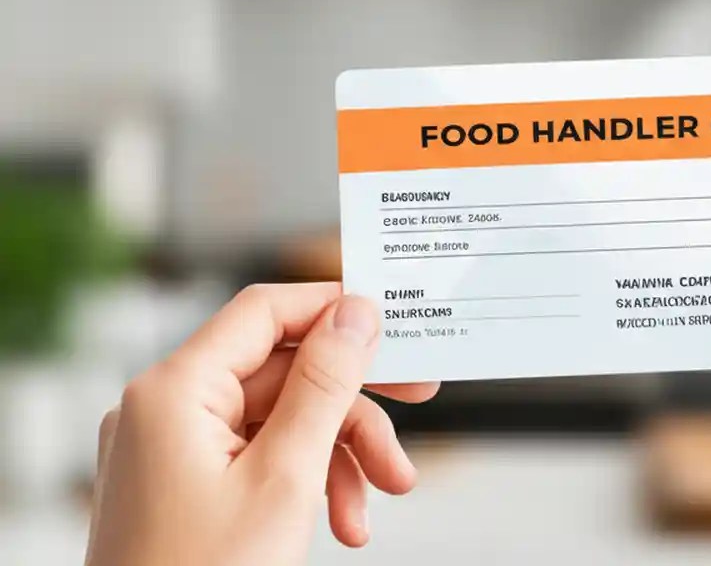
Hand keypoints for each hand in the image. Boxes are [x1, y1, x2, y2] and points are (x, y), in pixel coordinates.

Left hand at [86, 283, 437, 565]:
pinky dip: (309, 482)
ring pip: (281, 420)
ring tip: (383, 497)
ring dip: (341, 455)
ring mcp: (172, 449)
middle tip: (422, 398)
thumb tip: (354, 316)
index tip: (396, 323)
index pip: (265, 311)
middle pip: (283, 371)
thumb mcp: (284, 479)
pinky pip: (260, 458)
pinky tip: (343, 523)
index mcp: (173, 391)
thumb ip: (323, 386)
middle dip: (354, 401)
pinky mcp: (185, 485)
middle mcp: (165, 409)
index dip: (334, 308)